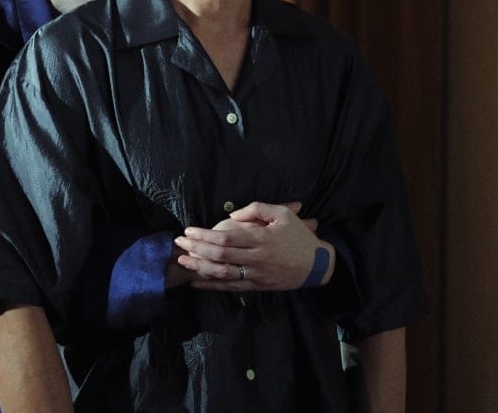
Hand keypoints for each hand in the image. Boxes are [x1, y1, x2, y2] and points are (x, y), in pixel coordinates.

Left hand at [173, 201, 332, 291]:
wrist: (318, 265)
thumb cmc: (299, 236)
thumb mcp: (283, 214)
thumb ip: (257, 209)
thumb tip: (231, 216)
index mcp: (261, 239)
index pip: (226, 238)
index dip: (204, 235)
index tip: (189, 230)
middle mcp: (257, 259)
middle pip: (220, 256)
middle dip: (196, 249)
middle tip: (179, 243)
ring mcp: (256, 275)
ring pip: (223, 274)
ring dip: (199, 268)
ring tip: (182, 262)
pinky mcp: (257, 287)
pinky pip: (231, 288)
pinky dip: (212, 286)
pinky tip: (197, 282)